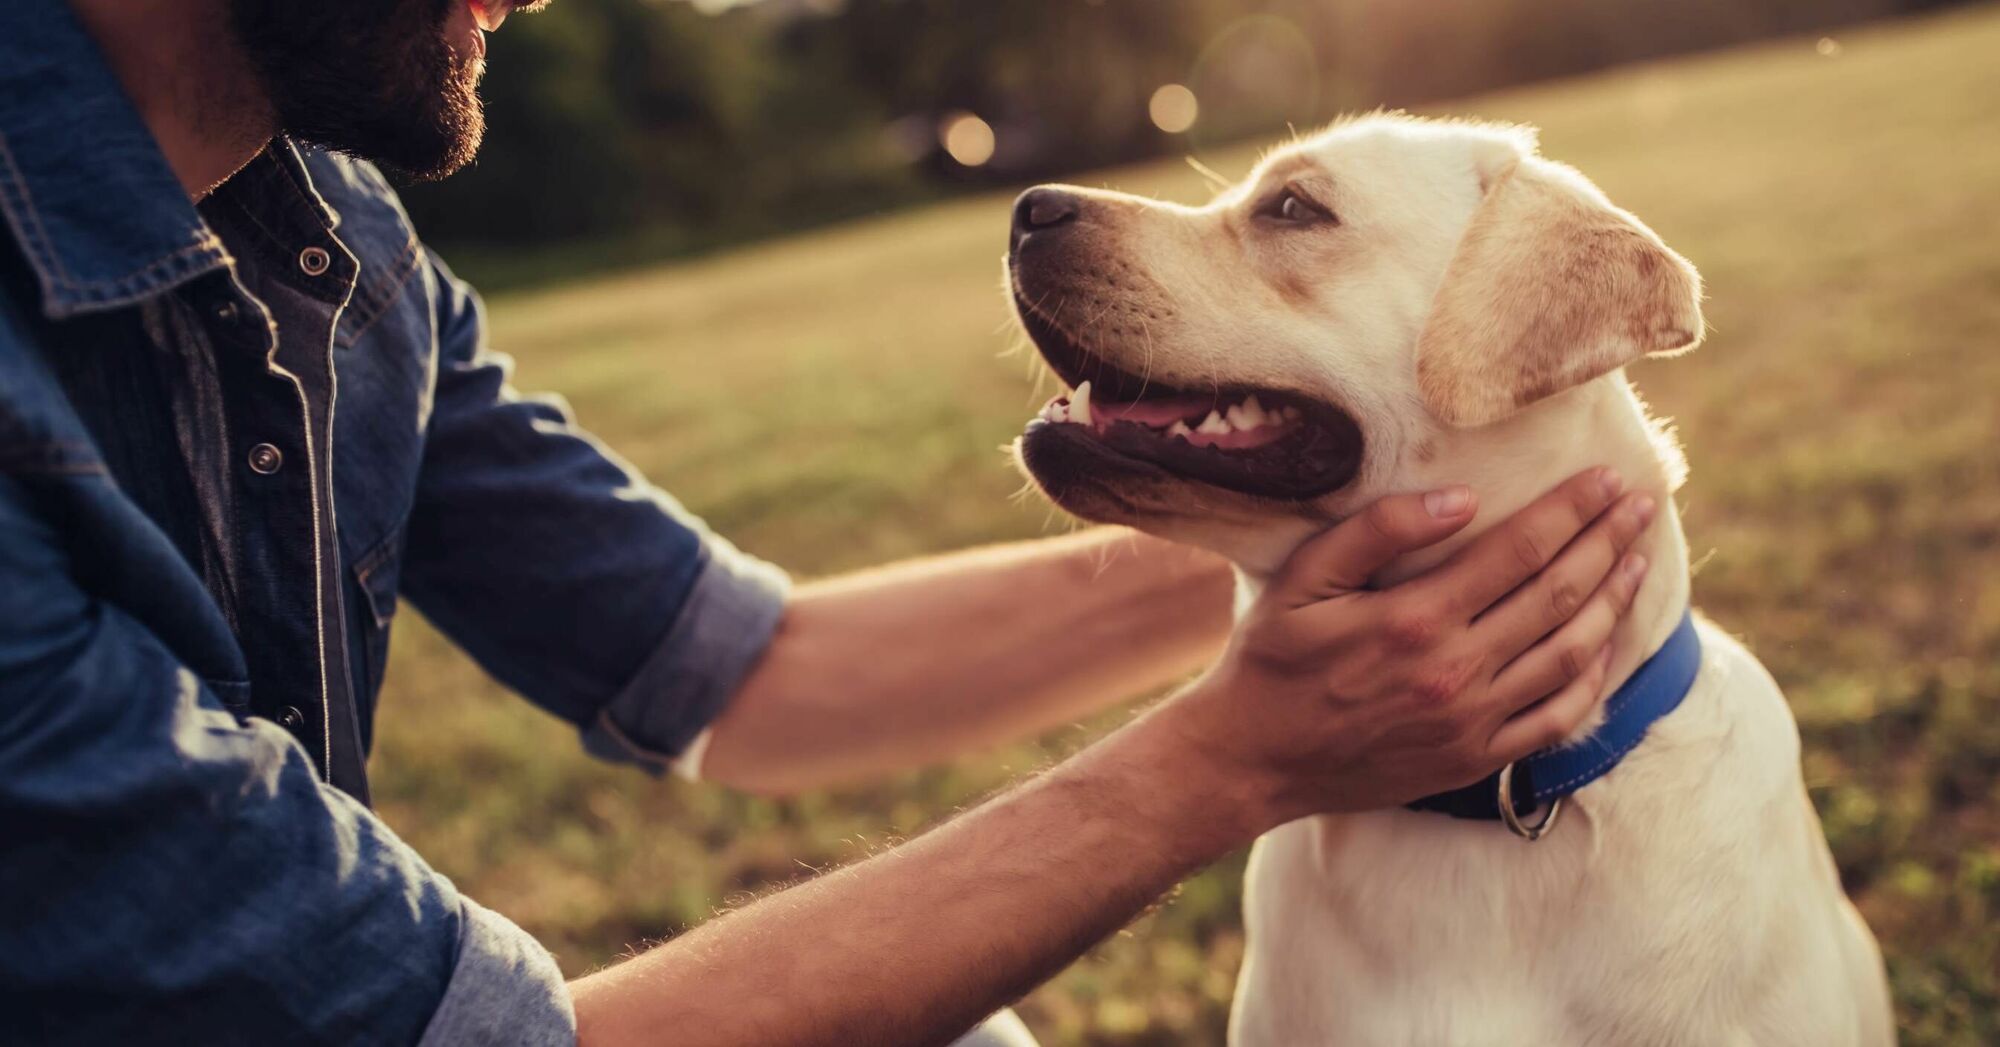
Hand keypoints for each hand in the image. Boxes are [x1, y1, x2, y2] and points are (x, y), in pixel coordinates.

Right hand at [1162, 467, 1655, 827]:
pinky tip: (1607, 644)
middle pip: (1559, 595)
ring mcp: (1472, 721)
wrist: (1252, 760)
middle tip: (1642, 506)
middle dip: (1608, 544)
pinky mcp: (1475, 759)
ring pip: (1570, 654)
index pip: (1520, 551)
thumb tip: (1461, 499)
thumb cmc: (1271, 660)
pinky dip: (1593, 678)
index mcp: (1414, 619)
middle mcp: (1455, 671)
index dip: (1572, 511)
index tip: (1608, 480)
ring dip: (1613, 602)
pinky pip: (1556, 718)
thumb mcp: (1303, 580)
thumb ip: (1377, 532)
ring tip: (1638, 561)